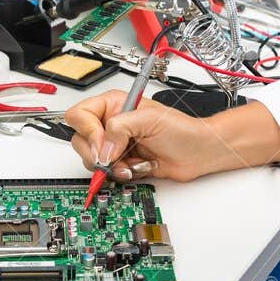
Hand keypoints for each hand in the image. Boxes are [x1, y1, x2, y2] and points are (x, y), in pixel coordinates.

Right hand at [64, 91, 279, 181]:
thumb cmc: (182, 130)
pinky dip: (122, 175)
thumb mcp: (148, 119)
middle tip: (114, 158)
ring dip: (112, 167)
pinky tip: (138, 169)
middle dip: (97, 154)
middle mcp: (112, 125)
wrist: (199, 153)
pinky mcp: (123, 164)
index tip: (103, 144)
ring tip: (131, 164)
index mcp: (114, 105)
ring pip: (92, 161)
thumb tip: (102, 148)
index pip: (80, 115)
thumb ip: (119, 128)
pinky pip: (108, 174)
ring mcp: (116, 146)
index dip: (88, 132)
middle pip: (81, 141)